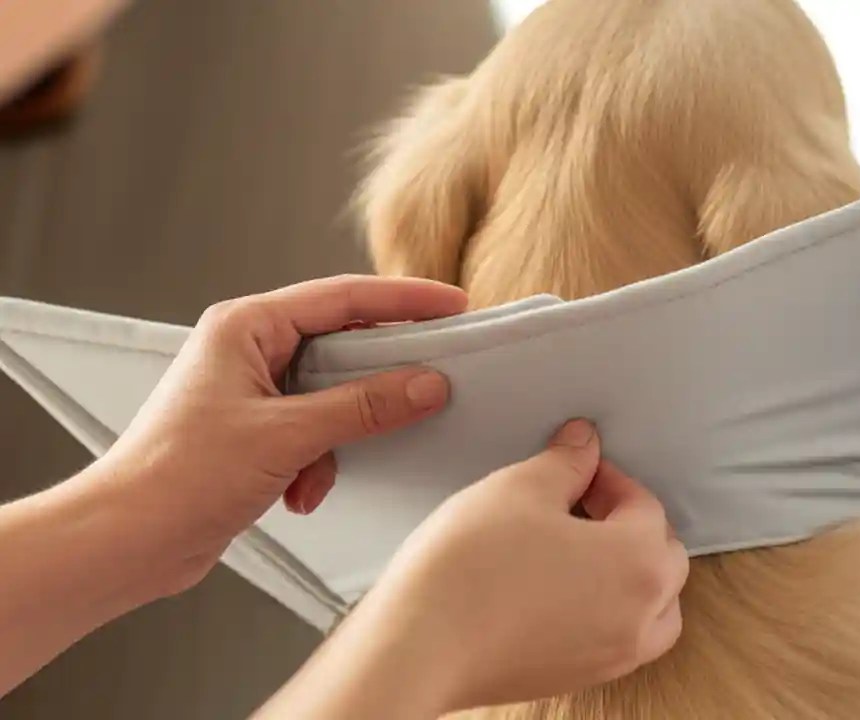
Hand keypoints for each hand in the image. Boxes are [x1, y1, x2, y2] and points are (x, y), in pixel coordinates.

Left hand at [96, 275, 466, 595]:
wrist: (126, 541)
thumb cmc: (178, 476)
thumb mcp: (286, 436)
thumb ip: (363, 407)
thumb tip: (427, 384)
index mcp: (245, 327)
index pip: (342, 297)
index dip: (404, 300)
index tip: (453, 306)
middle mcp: (248, 350)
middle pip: (342, 344)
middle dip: (376, 380)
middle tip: (432, 381)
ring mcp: (252, 391)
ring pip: (333, 395)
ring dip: (342, 436)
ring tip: (324, 469)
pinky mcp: (255, 432)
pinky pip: (315, 431)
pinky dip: (319, 463)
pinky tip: (300, 493)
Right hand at [258, 420, 689, 718]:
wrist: (419, 647)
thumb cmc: (470, 567)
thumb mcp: (518, 488)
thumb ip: (565, 462)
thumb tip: (584, 443)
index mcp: (639, 561)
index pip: (645, 505)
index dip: (607, 478)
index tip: (574, 468)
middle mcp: (642, 614)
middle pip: (662, 557)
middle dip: (628, 524)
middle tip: (577, 503)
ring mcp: (614, 654)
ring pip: (653, 607)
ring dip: (631, 574)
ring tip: (581, 551)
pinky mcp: (581, 676)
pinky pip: (621, 639)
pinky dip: (610, 611)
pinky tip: (563, 592)